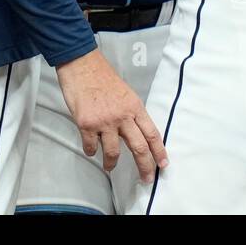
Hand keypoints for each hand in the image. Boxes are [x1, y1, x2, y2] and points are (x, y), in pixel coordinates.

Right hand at [55, 49, 167, 183]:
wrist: (82, 66)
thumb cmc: (102, 77)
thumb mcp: (125, 93)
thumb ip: (131, 113)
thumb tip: (136, 132)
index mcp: (135, 107)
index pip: (152, 134)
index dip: (159, 151)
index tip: (163, 164)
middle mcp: (123, 116)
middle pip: (139, 148)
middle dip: (144, 167)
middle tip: (146, 179)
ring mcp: (104, 121)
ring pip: (113, 153)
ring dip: (111, 163)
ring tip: (109, 166)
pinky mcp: (86, 124)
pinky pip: (91, 147)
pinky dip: (91, 151)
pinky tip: (91, 150)